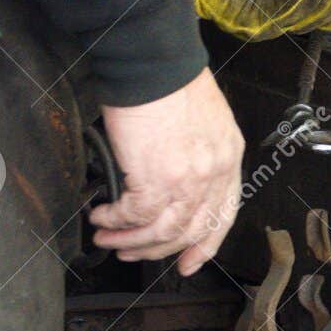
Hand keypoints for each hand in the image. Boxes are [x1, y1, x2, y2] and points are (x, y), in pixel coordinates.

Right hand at [88, 68, 245, 275]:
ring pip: (162, 229)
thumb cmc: (172, 85)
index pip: (224, 214)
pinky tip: (101, 215)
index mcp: (229, 158)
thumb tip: (174, 182)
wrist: (155, 66)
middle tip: (132, 253)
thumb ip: (200, 156)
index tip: (188, 263)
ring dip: (131, 240)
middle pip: (192, 229)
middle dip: (158, 249)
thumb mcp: (206, 123)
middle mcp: (214, 172)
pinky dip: (114, 219)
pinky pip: (134, 214)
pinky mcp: (157, 177)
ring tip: (108, 238)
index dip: (205, 245)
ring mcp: (189, 178)